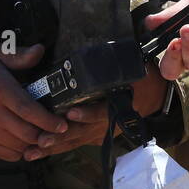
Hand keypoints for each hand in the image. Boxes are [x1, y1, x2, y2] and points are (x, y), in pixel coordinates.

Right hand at [0, 43, 66, 161]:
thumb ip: (17, 55)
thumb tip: (40, 50)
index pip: (29, 110)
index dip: (48, 120)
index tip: (62, 124)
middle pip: (26, 133)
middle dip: (46, 136)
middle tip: (58, 133)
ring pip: (18, 146)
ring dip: (34, 145)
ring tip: (45, 139)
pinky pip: (5, 154)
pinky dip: (19, 152)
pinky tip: (25, 144)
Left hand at [28, 63, 168, 158]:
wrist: (154, 97)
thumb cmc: (141, 78)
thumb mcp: (136, 67)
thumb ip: (120, 59)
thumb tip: (122, 36)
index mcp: (118, 103)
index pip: (102, 112)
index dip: (88, 114)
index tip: (71, 112)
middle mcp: (108, 122)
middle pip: (82, 131)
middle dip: (60, 136)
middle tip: (42, 139)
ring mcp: (100, 131)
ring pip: (75, 140)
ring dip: (54, 146)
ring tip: (33, 150)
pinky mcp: (94, 136)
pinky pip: (74, 143)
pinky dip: (56, 147)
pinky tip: (37, 152)